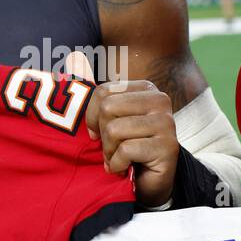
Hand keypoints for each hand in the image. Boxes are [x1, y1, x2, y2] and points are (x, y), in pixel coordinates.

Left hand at [81, 66, 178, 209]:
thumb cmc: (127, 147)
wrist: (149, 182)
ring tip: (120, 158)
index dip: (93, 117)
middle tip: (113, 148)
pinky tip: (126, 168)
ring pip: (115, 130)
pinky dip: (118, 165)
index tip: (100, 132)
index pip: (103, 92)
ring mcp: (166, 123)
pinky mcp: (167, 147)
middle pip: (108, 109)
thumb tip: (72, 58)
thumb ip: (95, 94)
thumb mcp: (110, 118)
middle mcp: (160, 101)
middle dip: (103, 135)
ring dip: (110, 152)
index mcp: (146, 89)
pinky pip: (125, 150)